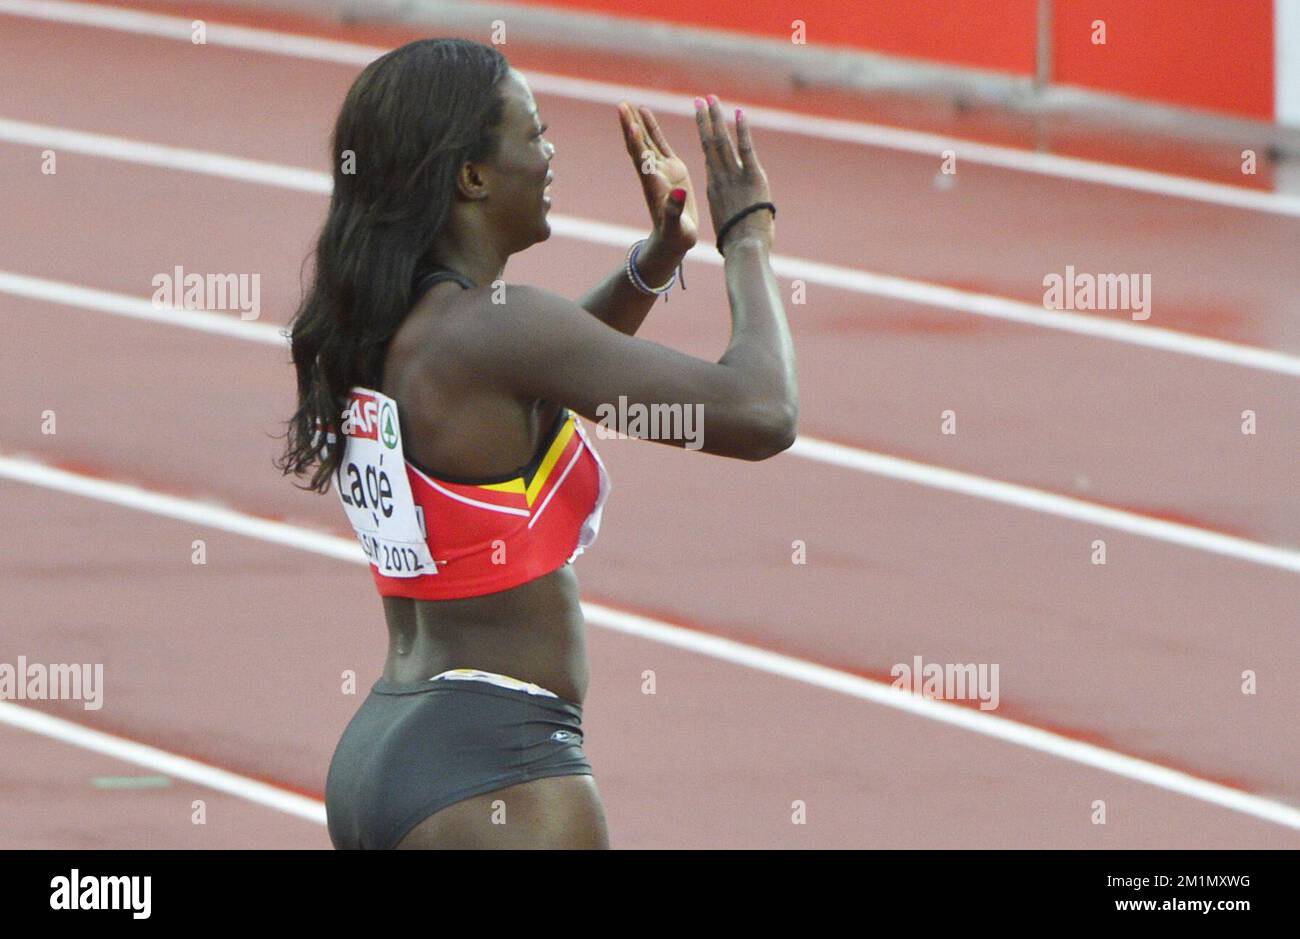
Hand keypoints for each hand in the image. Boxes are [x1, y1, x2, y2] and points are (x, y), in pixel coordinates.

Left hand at [618, 101, 698, 257]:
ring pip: (645, 141)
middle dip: (629, 126)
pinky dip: (651, 128)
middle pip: (637, 146)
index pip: (642, 161)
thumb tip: (678, 191)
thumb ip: (674, 210)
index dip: (636, 143)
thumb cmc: (674, 237)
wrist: (675, 240)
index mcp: (654, 186)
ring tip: (628, 104)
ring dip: (636, 123)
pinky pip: (659, 143)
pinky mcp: (671, 168)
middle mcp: (653, 174)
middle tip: (621, 105)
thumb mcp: (675, 227)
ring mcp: (661, 170)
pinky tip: (645, 112)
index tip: (631, 125)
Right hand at [693, 95, 772, 249]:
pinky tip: (738, 113)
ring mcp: (734, 176)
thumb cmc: (738, 242)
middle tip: (700, 100)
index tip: (700, 119)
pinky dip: (742, 130)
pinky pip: (744, 149)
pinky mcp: (752, 177)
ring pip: (722, 141)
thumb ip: (729, 212)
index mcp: (714, 188)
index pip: (708, 156)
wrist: (744, 247)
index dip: (703, 135)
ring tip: (711, 99)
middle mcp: (720, 178)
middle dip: (705, 119)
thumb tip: (734, 215)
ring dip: (717, 118)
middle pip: (710, 143)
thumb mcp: (728, 223)